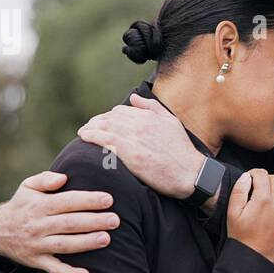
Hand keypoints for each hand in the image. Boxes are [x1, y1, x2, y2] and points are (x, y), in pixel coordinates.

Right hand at [0, 171, 117, 272]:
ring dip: (86, 243)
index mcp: (39, 206)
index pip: (66, 202)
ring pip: (64, 245)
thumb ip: (45, 179)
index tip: (108, 199)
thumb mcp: (27, 187)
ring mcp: (37, 245)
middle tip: (115, 220)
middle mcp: (38, 226)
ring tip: (106, 239)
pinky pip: (54, 269)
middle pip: (69, 224)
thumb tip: (63, 177)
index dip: (87, 200)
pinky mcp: (36, 261)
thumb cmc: (23, 205)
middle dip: (93, 221)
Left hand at [77, 94, 204, 198]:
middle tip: (89, 128)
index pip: (121, 111)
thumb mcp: (171, 122)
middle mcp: (140, 124)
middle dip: (97, 121)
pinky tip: (85, 138)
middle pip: (110, 118)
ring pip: (104, 127)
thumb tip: (133, 98)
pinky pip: (105, 141)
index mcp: (149, 116)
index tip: (104, 123)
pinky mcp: (129, 155)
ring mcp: (134, 139)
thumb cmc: (182, 151)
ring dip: (90, 128)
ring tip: (83, 133)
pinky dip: (92, 137)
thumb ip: (152, 108)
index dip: (110, 116)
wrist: (190, 173)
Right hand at [227, 169, 273, 262]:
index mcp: (263, 200)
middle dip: (265, 180)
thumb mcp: (232, 213)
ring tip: (270, 195)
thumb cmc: (241, 237)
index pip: (262, 174)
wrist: (254, 258)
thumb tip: (246, 177)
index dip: (253, 174)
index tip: (250, 180)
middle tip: (258, 189)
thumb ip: (238, 191)